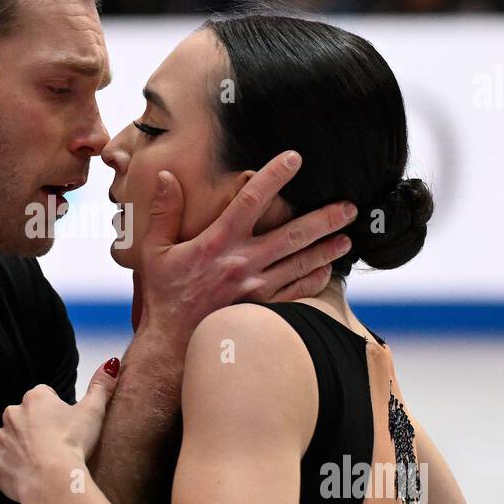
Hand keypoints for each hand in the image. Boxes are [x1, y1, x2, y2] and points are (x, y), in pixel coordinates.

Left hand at [0, 360, 118, 503]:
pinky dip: (6, 467)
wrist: (53, 481)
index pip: (45, 396)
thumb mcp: (93, 411)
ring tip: (40, 464)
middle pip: (24, 417)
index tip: (65, 427)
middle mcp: (12, 413)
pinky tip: (23, 475)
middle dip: (35, 428)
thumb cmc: (73, 443)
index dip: (56, 412)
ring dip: (20, 447)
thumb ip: (101, 385)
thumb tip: (111, 363)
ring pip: (9, 439)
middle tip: (54, 446)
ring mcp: (0, 438)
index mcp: (35, 398)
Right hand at [136, 151, 355, 341]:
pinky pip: (297, 292)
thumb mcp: (154, 251)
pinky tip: (327, 270)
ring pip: (301, 263)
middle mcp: (242, 262)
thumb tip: (167, 176)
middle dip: (324, 219)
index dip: (274, 176)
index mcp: (217, 242)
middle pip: (293, 234)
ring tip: (347, 238)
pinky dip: (315, 280)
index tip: (294, 159)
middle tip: (349, 207)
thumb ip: (163, 212)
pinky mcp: (262, 310)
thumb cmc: (164, 296)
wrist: (171, 344)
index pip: (250, 200)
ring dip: (327, 250)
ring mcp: (256, 288)